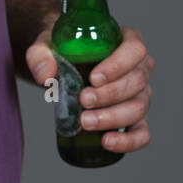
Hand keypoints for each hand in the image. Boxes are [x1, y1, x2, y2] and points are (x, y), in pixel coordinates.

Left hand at [26, 20, 154, 155]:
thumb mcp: (47, 44)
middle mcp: (139, 66)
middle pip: (137, 81)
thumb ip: (41, 54)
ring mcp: (140, 93)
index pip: (134, 50)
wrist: (63, 63)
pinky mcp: (135, 117)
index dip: (118, 65)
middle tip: (83, 100)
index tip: (94, 78)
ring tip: (86, 121)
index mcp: (127, 40)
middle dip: (110, 95)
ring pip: (139, 107)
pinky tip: (107, 142)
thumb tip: (45, 76)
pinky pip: (142, 132)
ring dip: (113, 117)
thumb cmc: (62, 49)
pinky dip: (129, 141)